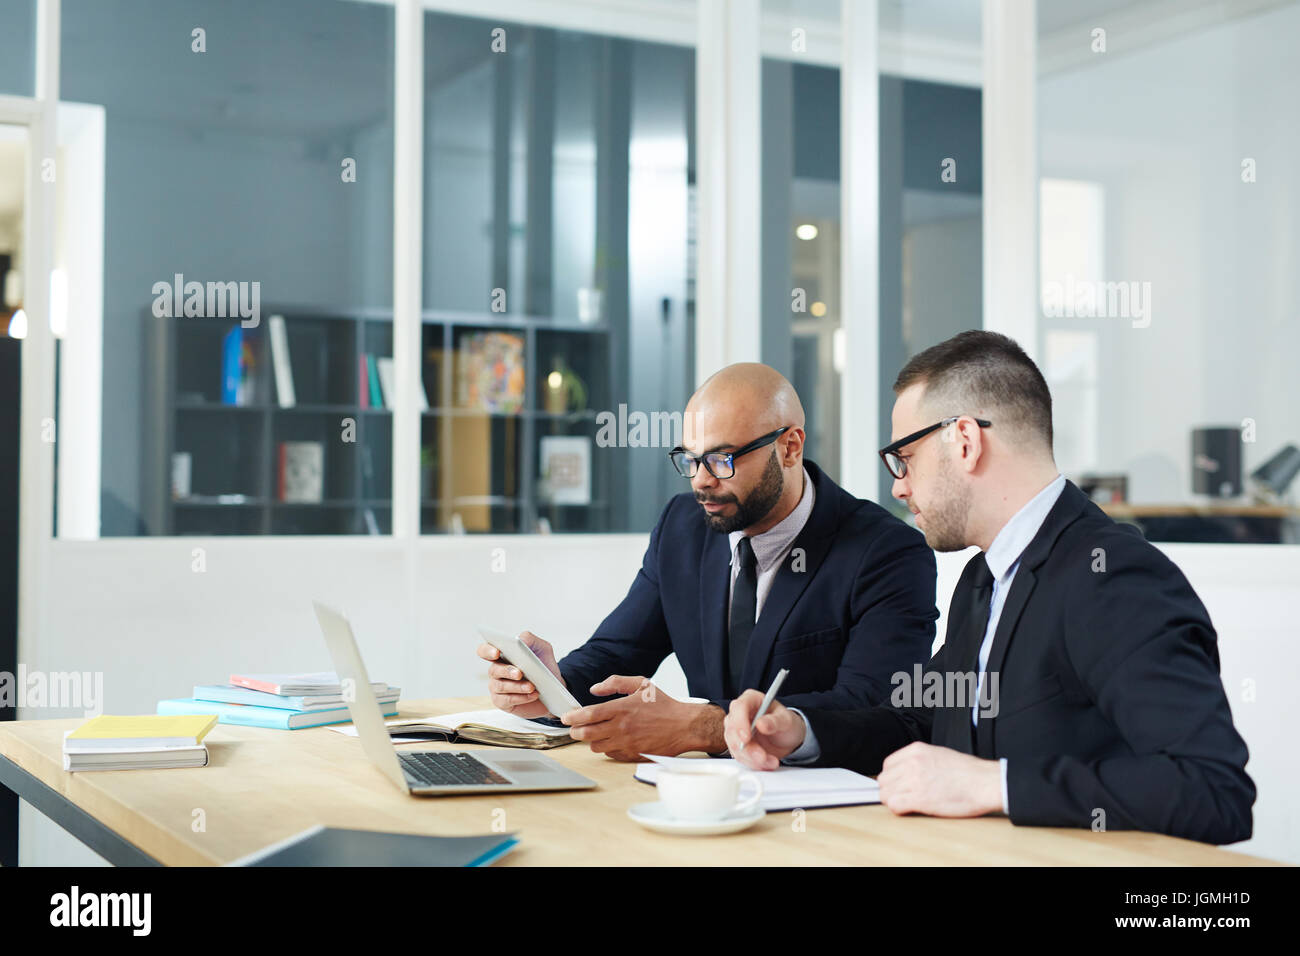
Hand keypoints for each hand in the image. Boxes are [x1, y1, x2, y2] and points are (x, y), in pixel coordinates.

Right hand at [477, 631, 563, 719]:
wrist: (554, 688)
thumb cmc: (543, 666)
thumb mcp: (542, 648)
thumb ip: (529, 639)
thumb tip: (518, 638)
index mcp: (502, 655)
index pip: (485, 651)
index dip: (487, 651)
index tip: (497, 653)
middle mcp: (496, 671)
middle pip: (493, 670)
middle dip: (507, 671)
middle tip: (520, 673)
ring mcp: (497, 687)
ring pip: (501, 686)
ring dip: (517, 686)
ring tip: (532, 686)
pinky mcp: (502, 702)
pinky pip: (508, 700)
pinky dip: (521, 697)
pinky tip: (533, 695)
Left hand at [559, 676, 722, 760]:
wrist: (685, 726)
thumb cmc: (664, 704)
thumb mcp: (641, 684)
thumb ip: (615, 682)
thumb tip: (595, 688)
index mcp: (622, 708)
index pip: (588, 715)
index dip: (572, 717)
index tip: (565, 717)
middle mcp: (622, 727)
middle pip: (586, 734)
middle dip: (575, 731)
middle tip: (574, 727)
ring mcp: (627, 743)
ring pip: (596, 747)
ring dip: (591, 740)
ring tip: (594, 733)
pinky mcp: (632, 755)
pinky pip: (611, 755)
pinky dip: (607, 748)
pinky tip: (611, 740)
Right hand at [724, 689, 805, 770]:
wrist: (788, 738)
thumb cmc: (786, 723)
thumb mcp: (786, 720)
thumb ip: (774, 721)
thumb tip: (761, 724)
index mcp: (751, 699)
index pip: (739, 707)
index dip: (740, 723)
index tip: (746, 738)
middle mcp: (740, 714)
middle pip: (732, 730)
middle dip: (747, 747)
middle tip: (762, 756)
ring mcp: (737, 730)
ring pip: (735, 746)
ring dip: (752, 758)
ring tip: (771, 761)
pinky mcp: (739, 745)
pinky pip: (740, 756)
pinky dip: (753, 763)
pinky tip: (767, 763)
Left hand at [876, 742, 1002, 816]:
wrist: (986, 782)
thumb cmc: (968, 772)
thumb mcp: (938, 754)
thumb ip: (919, 761)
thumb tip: (904, 773)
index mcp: (916, 750)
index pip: (887, 765)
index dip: (893, 778)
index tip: (900, 786)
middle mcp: (912, 762)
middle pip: (884, 780)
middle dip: (891, 791)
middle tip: (904, 798)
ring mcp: (914, 779)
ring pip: (885, 794)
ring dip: (894, 801)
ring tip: (909, 804)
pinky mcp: (920, 798)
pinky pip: (894, 805)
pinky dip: (899, 810)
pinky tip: (911, 810)